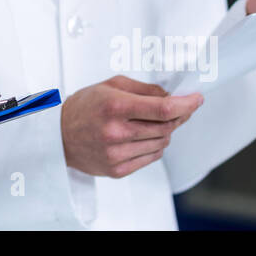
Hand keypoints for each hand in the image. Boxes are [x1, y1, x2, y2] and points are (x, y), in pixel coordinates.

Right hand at [60, 76, 202, 177]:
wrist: (58, 134)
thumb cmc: (85, 106)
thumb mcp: (111, 85)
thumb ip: (144, 89)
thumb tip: (172, 95)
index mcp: (115, 107)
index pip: (163, 109)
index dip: (186, 104)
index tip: (197, 99)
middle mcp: (116, 132)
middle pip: (166, 127)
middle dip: (177, 116)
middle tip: (177, 109)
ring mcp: (116, 154)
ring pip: (162, 143)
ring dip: (165, 132)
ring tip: (150, 123)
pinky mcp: (117, 170)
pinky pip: (152, 158)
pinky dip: (155, 146)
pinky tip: (142, 137)